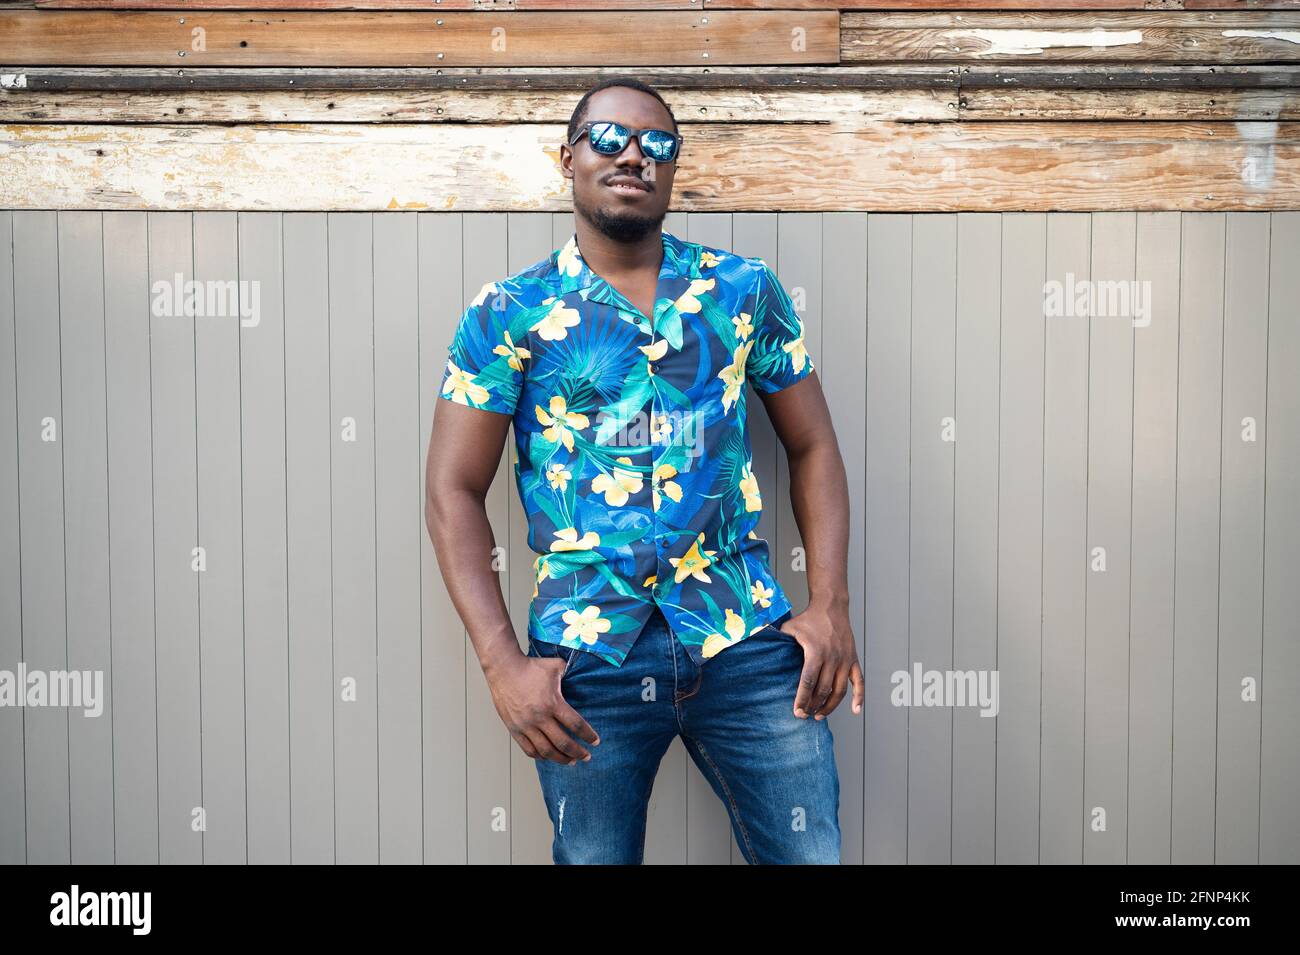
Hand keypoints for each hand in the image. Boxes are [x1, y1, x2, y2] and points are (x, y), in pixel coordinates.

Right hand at [485, 650, 599, 763]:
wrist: (504, 669)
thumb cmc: (530, 667)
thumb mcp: (556, 666)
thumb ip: (571, 673)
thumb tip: (582, 673)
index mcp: (553, 703)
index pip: (576, 725)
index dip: (588, 736)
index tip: (595, 742)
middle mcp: (540, 717)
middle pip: (563, 743)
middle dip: (578, 752)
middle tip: (586, 757)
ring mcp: (526, 725)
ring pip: (546, 751)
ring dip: (561, 759)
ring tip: (570, 761)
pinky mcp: (514, 729)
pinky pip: (529, 749)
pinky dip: (540, 756)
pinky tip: (548, 757)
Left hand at [781, 598, 863, 720]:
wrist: (831, 607)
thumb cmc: (808, 619)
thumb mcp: (789, 627)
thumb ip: (777, 641)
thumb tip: (759, 650)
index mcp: (815, 651)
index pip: (808, 681)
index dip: (802, 699)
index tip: (797, 712)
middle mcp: (832, 657)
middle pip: (823, 689)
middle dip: (813, 705)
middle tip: (804, 715)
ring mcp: (845, 660)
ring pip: (840, 690)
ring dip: (830, 706)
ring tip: (819, 715)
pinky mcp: (853, 660)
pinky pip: (859, 682)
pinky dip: (859, 698)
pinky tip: (855, 711)